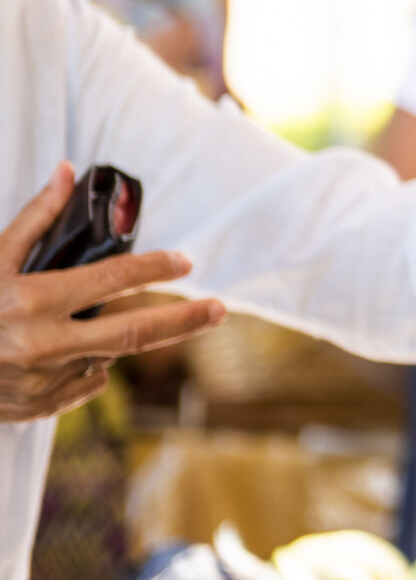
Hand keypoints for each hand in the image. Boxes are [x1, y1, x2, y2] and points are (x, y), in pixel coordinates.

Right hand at [0, 164, 224, 421]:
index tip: (184, 262)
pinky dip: (89, 365)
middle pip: (134, 333)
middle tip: (219, 309)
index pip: (111, 280)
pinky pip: (86, 384)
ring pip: (109, 358)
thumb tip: (69, 172)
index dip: (153, 268)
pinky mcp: (39, 408)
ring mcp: (43, 382)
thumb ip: (35, 219)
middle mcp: (42, 345)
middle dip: (183, 320)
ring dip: (120, 340)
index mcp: (31, 302)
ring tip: (108, 325)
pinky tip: (75, 352)